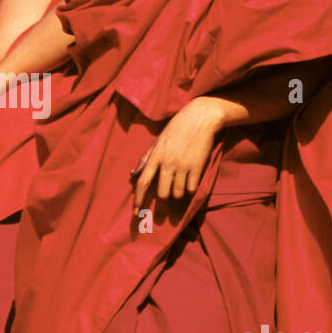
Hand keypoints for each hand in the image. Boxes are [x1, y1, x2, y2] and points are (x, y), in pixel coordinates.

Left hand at [131, 97, 222, 212]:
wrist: (199, 118)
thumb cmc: (176, 129)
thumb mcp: (157, 142)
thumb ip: (145, 159)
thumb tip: (132, 174)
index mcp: (155, 157)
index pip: (143, 183)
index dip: (138, 200)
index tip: (136, 213)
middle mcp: (167, 163)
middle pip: (162, 194)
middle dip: (163, 201)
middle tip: (166, 201)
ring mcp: (183, 166)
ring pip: (178, 193)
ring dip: (178, 194)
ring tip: (180, 186)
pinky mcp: (197, 167)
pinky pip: (191, 189)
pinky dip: (190, 189)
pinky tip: (190, 182)